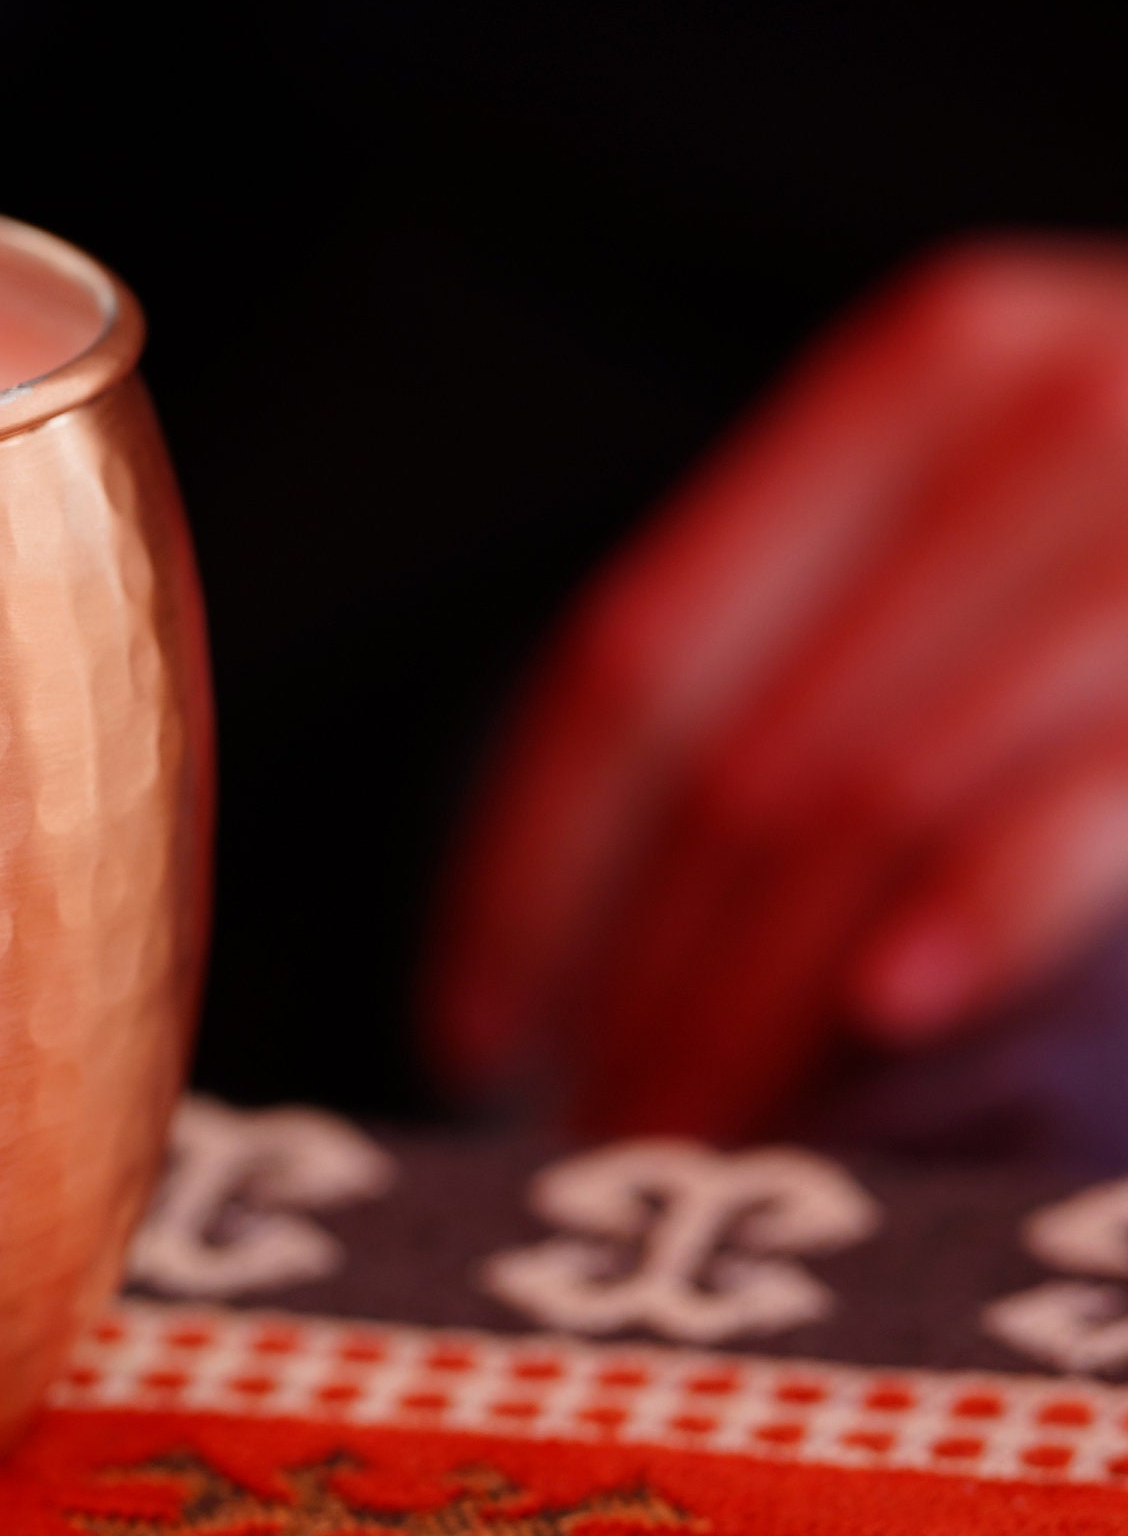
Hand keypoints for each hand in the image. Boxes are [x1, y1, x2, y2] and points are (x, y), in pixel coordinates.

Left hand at [429, 240, 1127, 1139]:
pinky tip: (888, 1017)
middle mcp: (1045, 398)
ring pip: (872, 793)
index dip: (528, 864)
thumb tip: (610, 942)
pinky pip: (1087, 783)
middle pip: (743, 756)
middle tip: (610, 1154)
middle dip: (655, 984)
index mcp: (924, 380)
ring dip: (767, 1005)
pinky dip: (981, 901)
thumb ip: (860, 671)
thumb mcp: (1030, 549)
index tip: (469, 1027)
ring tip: (709, 1154)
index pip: (631, 657)